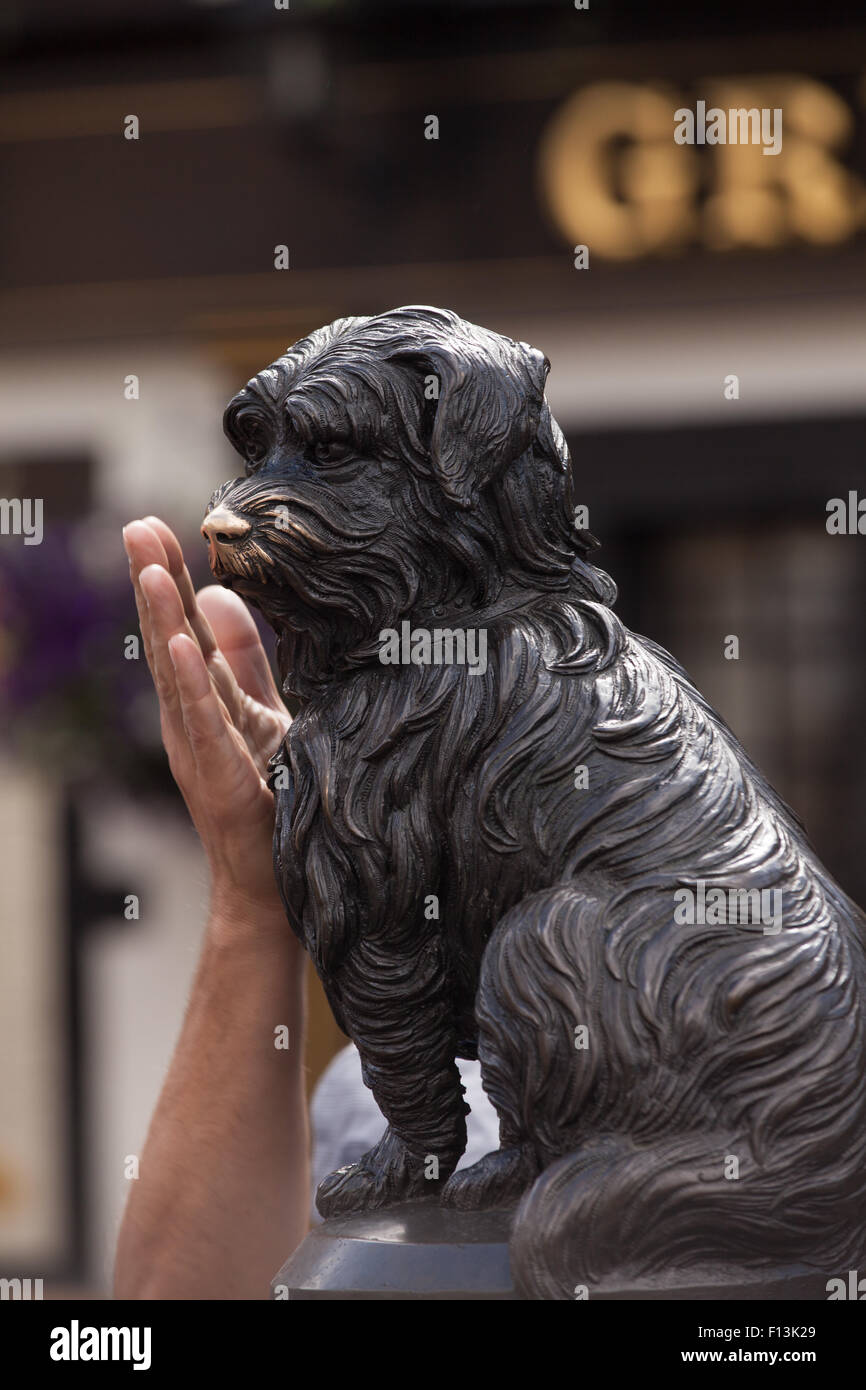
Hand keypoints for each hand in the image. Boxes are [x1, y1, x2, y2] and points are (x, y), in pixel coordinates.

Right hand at [123, 516, 291, 921]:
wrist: (274, 882)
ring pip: (176, 675)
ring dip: (161, 621)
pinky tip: (180, 644)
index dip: (169, 578)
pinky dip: (191, 683)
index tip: (152, 526)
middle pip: (169, 640)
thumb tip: (219, 593)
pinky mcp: (220, 778)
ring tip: (148, 568)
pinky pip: (204, 723)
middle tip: (135, 526)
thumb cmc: (271, 798)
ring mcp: (198, 749)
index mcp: (203, 700)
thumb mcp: (262, 711)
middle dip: (153, 583)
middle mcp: (189, 720)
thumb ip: (243, 657)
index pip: (182, 628)